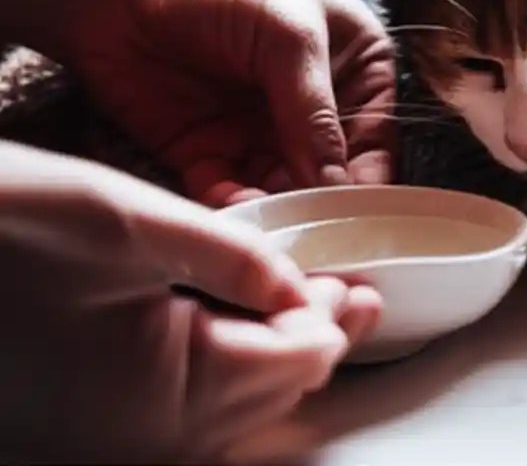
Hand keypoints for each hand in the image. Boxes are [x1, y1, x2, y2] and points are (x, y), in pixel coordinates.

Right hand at [0, 141, 381, 462]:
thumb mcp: (133, 224)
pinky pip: (185, 406)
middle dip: (313, 338)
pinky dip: (224, 365)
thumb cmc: (4, 224)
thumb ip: (236, 260)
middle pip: (270, 394)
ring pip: (232, 406)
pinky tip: (239, 323)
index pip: (293, 364)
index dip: (331, 320)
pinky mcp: (92, 423)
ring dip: (275, 354)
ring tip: (309, 306)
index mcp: (163, 396)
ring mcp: (112, 439)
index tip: (355, 281)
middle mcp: (141, 438)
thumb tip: (306, 292)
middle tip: (351, 294)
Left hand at [64, 0, 396, 205]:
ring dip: (281, 216)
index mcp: (354, 68)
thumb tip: (337, 186)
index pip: (375, 139)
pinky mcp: (207, 152)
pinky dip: (234, 211)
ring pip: (283, 192)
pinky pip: (230, 194)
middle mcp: (313, 106)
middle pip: (331, 176)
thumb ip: (315, 111)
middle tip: (321, 244)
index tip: (363, 224)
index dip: (369, 181)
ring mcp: (260, 132)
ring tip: (278, 238)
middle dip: (324, 209)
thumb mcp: (288, 35)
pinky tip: (236, 220)